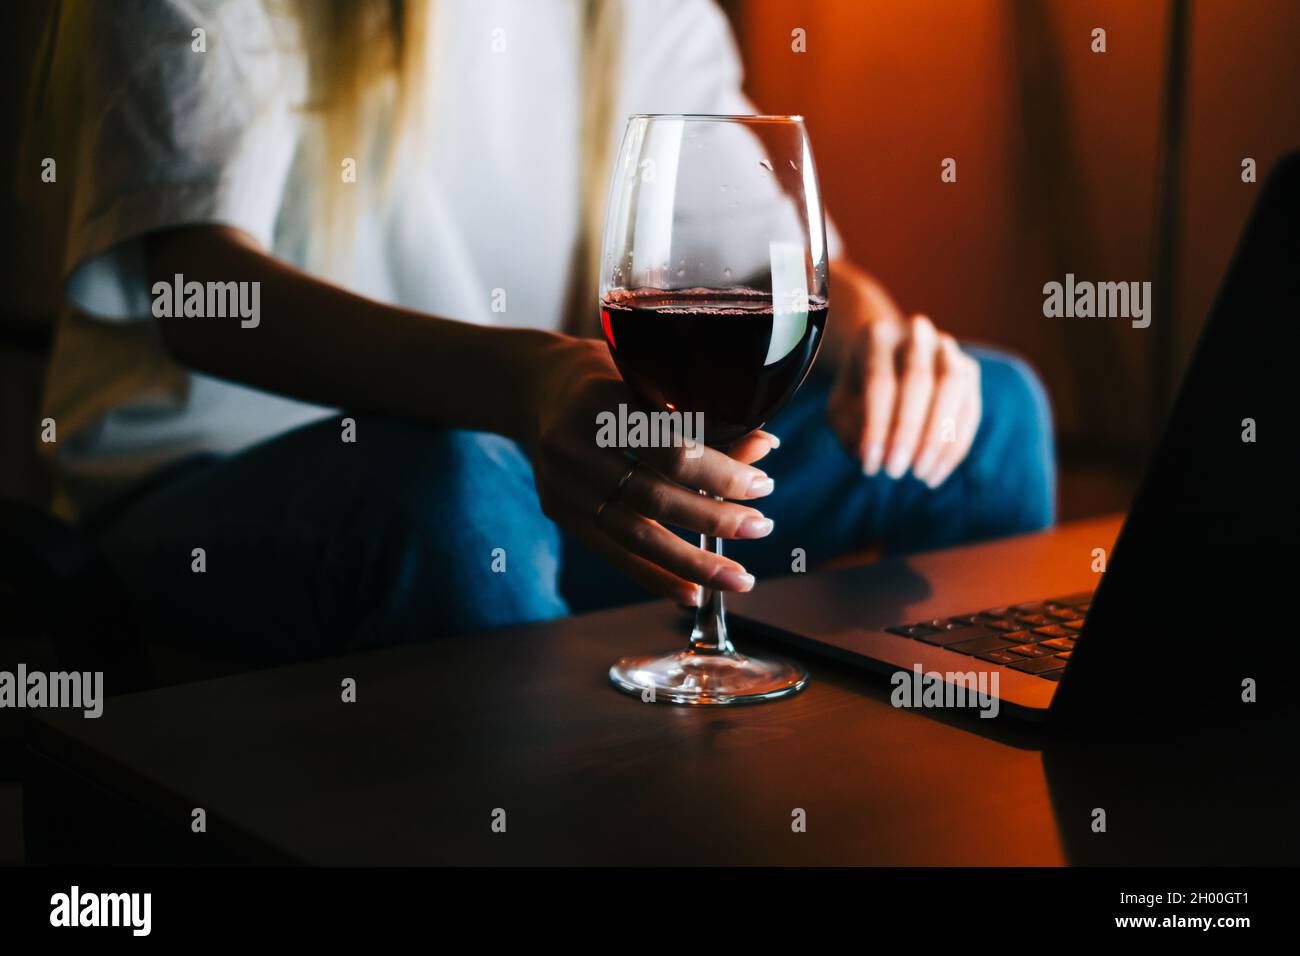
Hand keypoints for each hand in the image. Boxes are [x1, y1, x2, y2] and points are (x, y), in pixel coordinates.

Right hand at [521, 336, 780, 604]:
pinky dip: (655, 577)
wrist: (533, 387)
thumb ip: (702, 417)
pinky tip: (692, 594)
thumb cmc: (605, 377)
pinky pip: (613, 552)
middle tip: (761, 528)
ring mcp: (562, 484)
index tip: (761, 486)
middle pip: (654, 496)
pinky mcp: (559, 511)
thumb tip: (764, 448)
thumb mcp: (650, 380)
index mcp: (602, 402)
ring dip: (692, 562)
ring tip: (737, 578)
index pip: (670, 449)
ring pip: (635, 534)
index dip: (721, 474)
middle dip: (715, 519)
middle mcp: (575, 446)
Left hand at [827, 310, 980, 487]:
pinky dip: (955, 445)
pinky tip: (936, 472)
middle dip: (908, 432)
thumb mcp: (840, 403)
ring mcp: (947, 349)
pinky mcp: (968, 370)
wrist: (887, 356)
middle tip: (895, 472)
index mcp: (877, 337)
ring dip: (938, 438)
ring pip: (952, 389)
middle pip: (918, 380)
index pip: (879, 382)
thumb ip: (848, 427)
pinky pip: (969, 408)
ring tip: (921, 475)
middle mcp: (916, 335)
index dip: (876, 426)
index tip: (870, 465)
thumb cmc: (858, 388)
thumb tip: (869, 456)